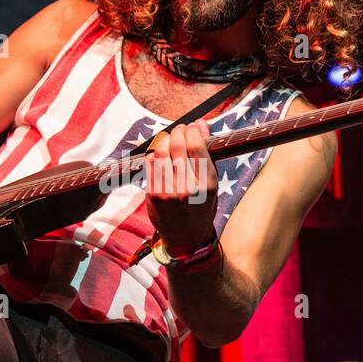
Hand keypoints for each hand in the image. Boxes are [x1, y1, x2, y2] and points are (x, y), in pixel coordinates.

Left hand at [144, 118, 218, 252]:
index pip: (196, 145)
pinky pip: (150, 164)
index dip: (192, 130)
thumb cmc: (201, 206)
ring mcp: (168, 191)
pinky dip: (154, 155)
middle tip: (179, 130)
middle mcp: (188, 187)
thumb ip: (207, 153)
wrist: (186, 237)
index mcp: (207, 183)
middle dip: (177, 131)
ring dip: (164, 139)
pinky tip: (160, 156)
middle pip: (177, 144)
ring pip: (161, 151)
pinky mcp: (153, 194)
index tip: (192, 126)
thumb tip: (201, 123)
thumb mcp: (212, 183)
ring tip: (169, 139)